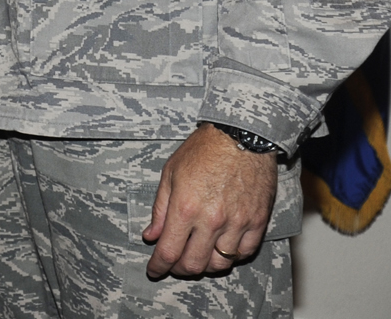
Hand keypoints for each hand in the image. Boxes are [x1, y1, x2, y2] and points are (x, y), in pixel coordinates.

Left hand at [143, 123, 276, 278]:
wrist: (241, 137)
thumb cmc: (202, 151)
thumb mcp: (170, 174)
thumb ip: (160, 209)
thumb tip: (151, 236)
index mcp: (185, 208)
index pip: (168, 251)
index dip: (158, 266)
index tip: (153, 270)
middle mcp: (211, 220)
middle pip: (193, 264)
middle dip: (178, 269)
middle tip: (173, 265)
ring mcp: (237, 223)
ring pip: (220, 264)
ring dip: (204, 266)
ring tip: (196, 257)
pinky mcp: (257, 222)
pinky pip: (244, 253)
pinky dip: (230, 258)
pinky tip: (220, 250)